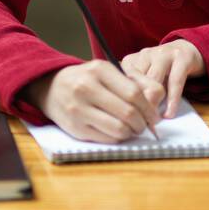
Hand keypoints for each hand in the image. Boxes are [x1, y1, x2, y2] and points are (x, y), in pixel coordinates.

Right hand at [26, 60, 165, 143]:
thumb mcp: (109, 72)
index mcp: (99, 70)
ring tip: (133, 128)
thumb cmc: (88, 79)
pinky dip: (118, 138)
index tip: (155, 116)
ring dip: (132, 132)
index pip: (134, 93)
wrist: (51, 87)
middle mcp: (86, 88)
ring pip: (118, 129)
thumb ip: (137, 81)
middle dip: (143, 123)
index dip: (149, 108)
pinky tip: (118, 132)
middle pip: (128, 112)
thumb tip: (157, 102)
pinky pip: (107, 138)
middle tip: (146, 125)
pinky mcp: (75, 128)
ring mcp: (78, 109)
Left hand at [120, 39, 204, 118]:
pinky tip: (170, 113)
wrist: (186, 50)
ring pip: (154, 80)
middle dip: (138, 103)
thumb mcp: (145, 78)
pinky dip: (172, 100)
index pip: (122, 82)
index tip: (127, 119)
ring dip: (154, 102)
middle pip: (137, 81)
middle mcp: (145, 55)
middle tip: (140, 123)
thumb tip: (132, 117)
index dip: (125, 102)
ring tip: (154, 119)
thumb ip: (137, 92)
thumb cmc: (161, 70)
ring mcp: (164, 54)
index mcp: (131, 60)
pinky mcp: (182, 58)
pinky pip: (175, 81)